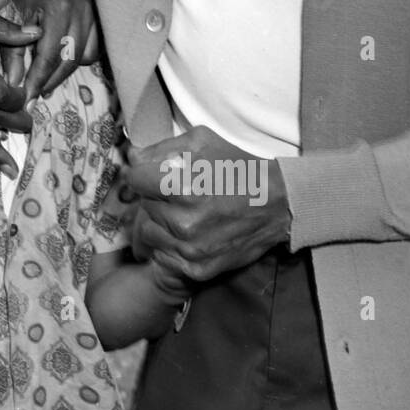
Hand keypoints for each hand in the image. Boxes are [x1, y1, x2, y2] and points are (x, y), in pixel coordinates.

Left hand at [6, 0, 99, 100]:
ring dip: (66, 70)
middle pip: (70, 60)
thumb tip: (13, 86)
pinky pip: (96, 42)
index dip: (37, 82)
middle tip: (34, 95)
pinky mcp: (97, 6)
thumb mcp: (7, 12)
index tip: (25, 100)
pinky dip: (81, 54)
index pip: (49, 57)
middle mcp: (82, 8)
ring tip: (45, 80)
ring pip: (85, 53)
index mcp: (58, 8)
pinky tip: (62, 59)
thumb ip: (10, 50)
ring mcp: (93, 6)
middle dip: (51, 81)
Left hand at [122, 126, 290, 282]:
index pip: (134, 179)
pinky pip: (163, 255)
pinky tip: (191, 233)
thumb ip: (160, 148)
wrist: (278, 204)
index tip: (153, 175)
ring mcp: (190, 249)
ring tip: (185, 213)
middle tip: (179, 194)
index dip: (143, 174)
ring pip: (150, 232)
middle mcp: (183, 222)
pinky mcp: (196, 268)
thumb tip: (132, 159)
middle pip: (143, 205)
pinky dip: (171, 244)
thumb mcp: (200, 141)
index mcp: (182, 186)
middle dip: (156, 197)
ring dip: (161, 222)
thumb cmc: (237, 167)